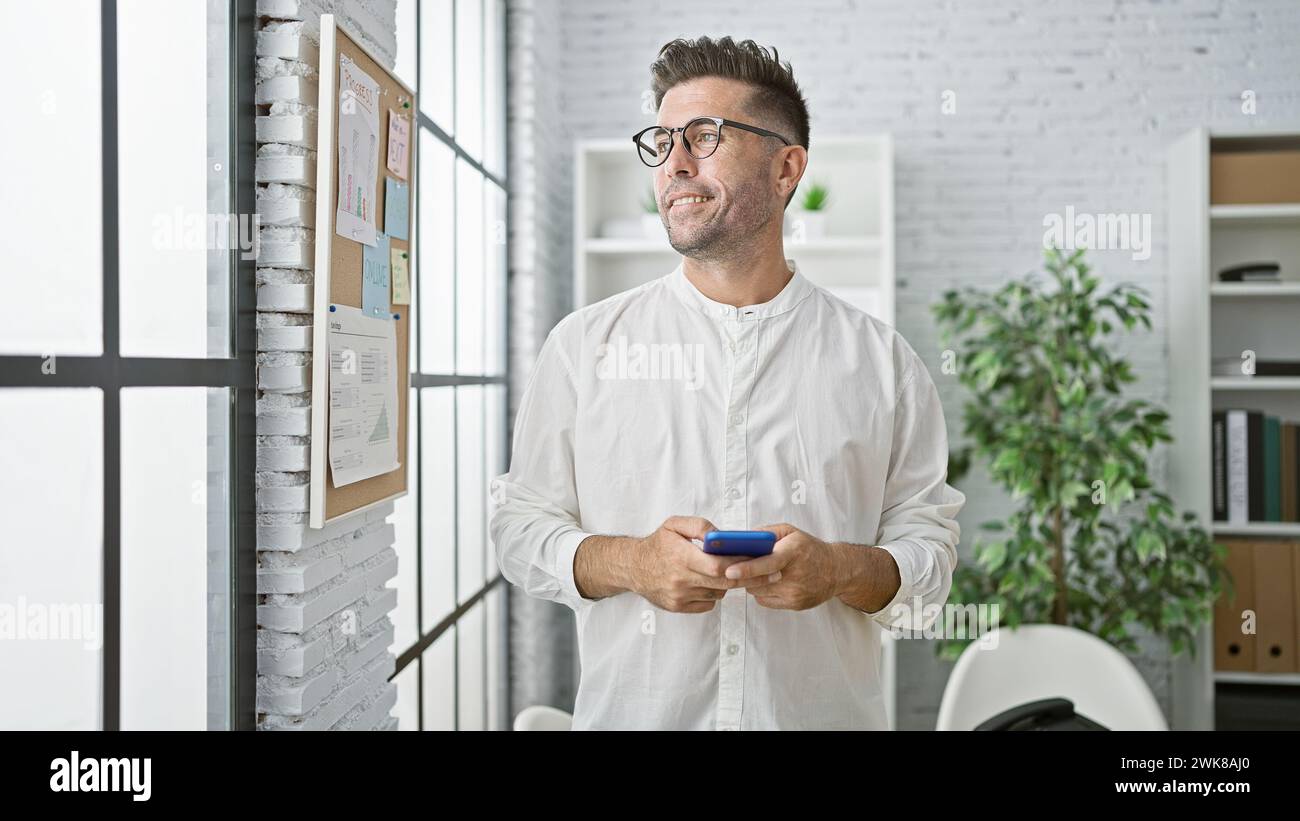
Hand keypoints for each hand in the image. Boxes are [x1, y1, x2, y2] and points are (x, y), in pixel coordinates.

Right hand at [631, 516, 781, 613]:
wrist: (632, 567)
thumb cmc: (657, 544)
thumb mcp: (674, 525)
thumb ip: (699, 525)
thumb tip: (721, 535)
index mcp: (681, 557)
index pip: (718, 566)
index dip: (741, 565)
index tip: (761, 561)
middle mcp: (681, 580)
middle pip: (724, 584)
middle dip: (751, 579)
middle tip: (772, 574)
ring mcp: (680, 596)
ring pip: (718, 594)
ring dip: (728, 585)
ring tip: (733, 573)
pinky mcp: (679, 607)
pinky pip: (707, 604)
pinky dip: (714, 594)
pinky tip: (710, 583)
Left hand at [724, 523, 843, 610]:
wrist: (837, 570)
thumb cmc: (810, 548)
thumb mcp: (790, 532)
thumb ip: (766, 532)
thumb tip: (741, 539)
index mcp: (793, 552)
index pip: (767, 563)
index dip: (747, 568)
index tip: (729, 570)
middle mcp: (795, 574)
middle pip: (758, 580)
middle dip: (741, 575)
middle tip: (729, 568)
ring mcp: (795, 592)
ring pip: (758, 591)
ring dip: (751, 583)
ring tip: (757, 572)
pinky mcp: (795, 605)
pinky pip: (765, 600)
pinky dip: (761, 592)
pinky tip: (769, 582)